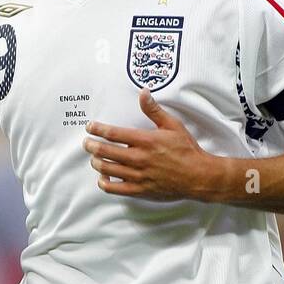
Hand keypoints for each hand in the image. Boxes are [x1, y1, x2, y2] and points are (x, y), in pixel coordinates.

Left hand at [83, 91, 214, 200]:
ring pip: (107, 169)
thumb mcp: (172, 125)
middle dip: (91, 146)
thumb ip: (154, 110)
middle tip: (86, 143)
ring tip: (94, 158)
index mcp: (145, 141)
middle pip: (105, 151)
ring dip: (96, 162)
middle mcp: (139, 158)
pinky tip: (103, 178)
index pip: (113, 133)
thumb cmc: (187, 150)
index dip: (97, 129)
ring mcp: (138, 176)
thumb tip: (143, 93)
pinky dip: (104, 183)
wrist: (197, 176)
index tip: (91, 127)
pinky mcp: (140, 190)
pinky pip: (115, 188)